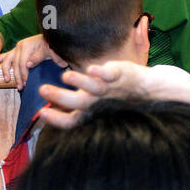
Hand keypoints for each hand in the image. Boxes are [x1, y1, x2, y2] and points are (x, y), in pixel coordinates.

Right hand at [0, 34, 64, 89]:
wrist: (54, 38)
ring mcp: (17, 47)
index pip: (22, 63)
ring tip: (6, 80)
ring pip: (8, 60)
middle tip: (20, 87)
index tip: (26, 83)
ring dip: (6, 71)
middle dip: (17, 76)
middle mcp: (20, 45)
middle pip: (15, 63)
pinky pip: (6, 55)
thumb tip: (28, 65)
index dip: (23, 74)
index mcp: (27, 46)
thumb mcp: (49, 51)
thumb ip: (38, 57)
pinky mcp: (17, 49)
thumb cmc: (52, 45)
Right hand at [35, 61, 166, 127]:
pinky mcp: (119, 74)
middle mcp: (98, 101)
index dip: (55, 119)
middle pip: (78, 103)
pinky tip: (92, 68)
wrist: (148, 90)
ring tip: (66, 76)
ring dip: (80, 82)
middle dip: (59, 97)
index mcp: (90, 111)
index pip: (70, 120)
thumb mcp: (91, 106)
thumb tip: (45, 110)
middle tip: (42, 89)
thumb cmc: (113, 98)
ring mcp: (110, 88)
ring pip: (94, 87)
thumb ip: (71, 107)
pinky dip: (102, 72)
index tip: (41, 112)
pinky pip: (111, 73)